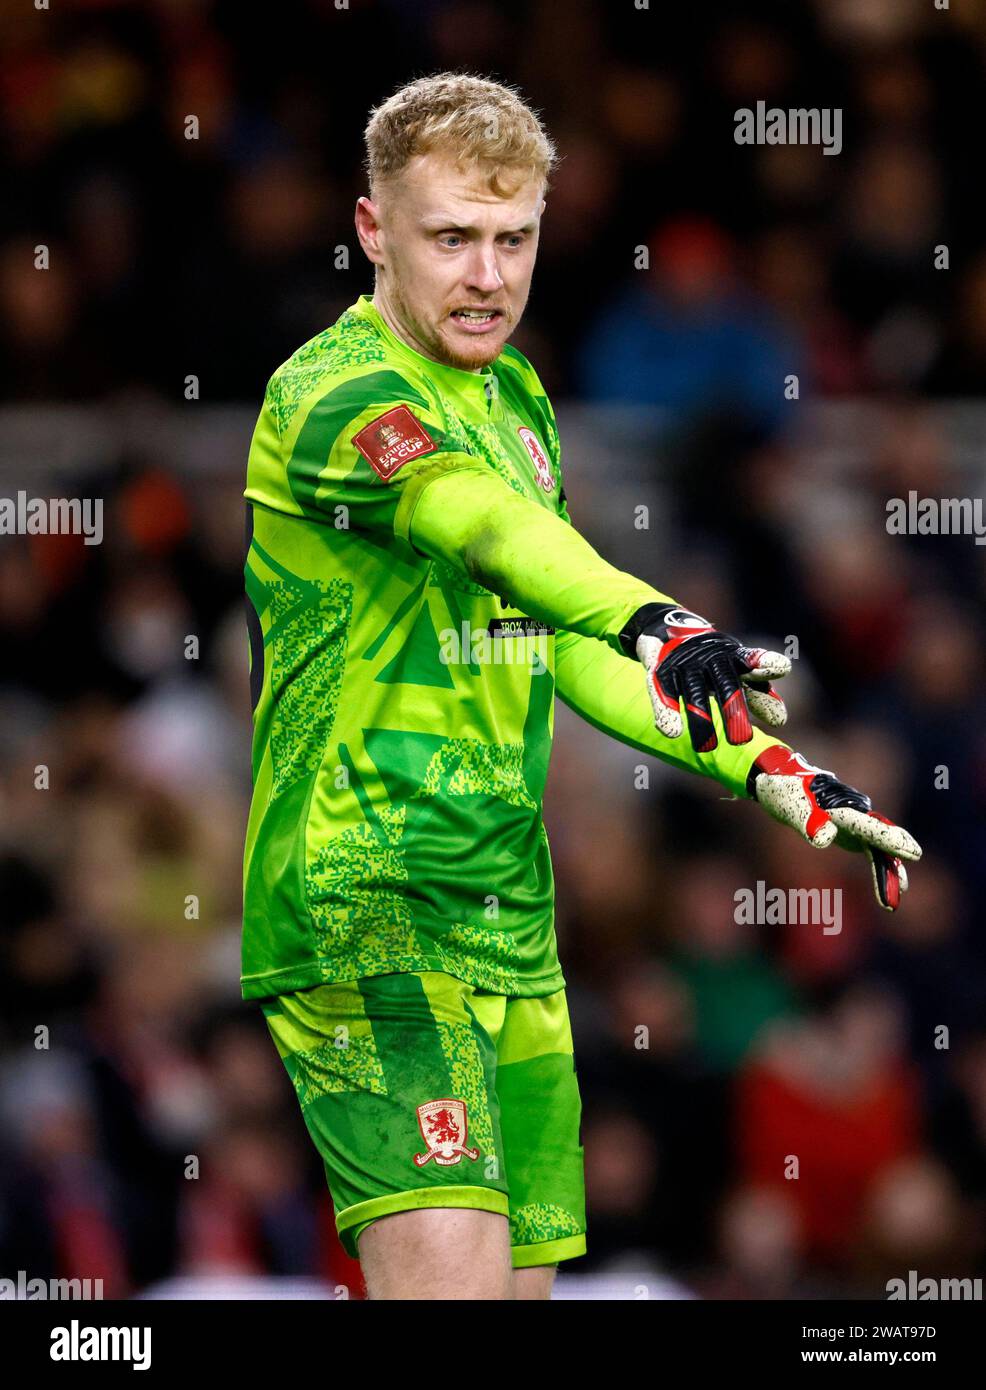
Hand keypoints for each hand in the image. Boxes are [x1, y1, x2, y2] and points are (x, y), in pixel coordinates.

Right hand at [619, 603, 790, 752]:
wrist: (670, 629)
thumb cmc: (715, 662)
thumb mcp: (738, 673)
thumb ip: (759, 694)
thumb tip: (781, 720)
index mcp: (734, 657)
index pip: (752, 660)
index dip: (764, 663)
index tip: (781, 667)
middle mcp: (711, 656)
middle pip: (724, 683)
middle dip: (733, 709)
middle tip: (742, 740)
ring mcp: (685, 662)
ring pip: (694, 692)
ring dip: (700, 719)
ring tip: (707, 748)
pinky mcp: (661, 669)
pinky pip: (665, 692)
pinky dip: (667, 710)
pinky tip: (672, 732)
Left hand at [747, 744, 921, 910]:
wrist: (786, 782)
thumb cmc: (784, 792)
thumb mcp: (788, 804)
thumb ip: (805, 820)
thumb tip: (824, 838)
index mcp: (837, 804)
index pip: (863, 822)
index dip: (885, 836)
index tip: (908, 850)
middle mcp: (854, 811)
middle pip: (879, 834)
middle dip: (896, 849)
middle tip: (915, 858)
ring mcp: (858, 822)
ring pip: (881, 849)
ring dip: (890, 874)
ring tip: (893, 905)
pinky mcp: (856, 833)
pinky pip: (874, 854)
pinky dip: (882, 874)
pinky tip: (890, 898)